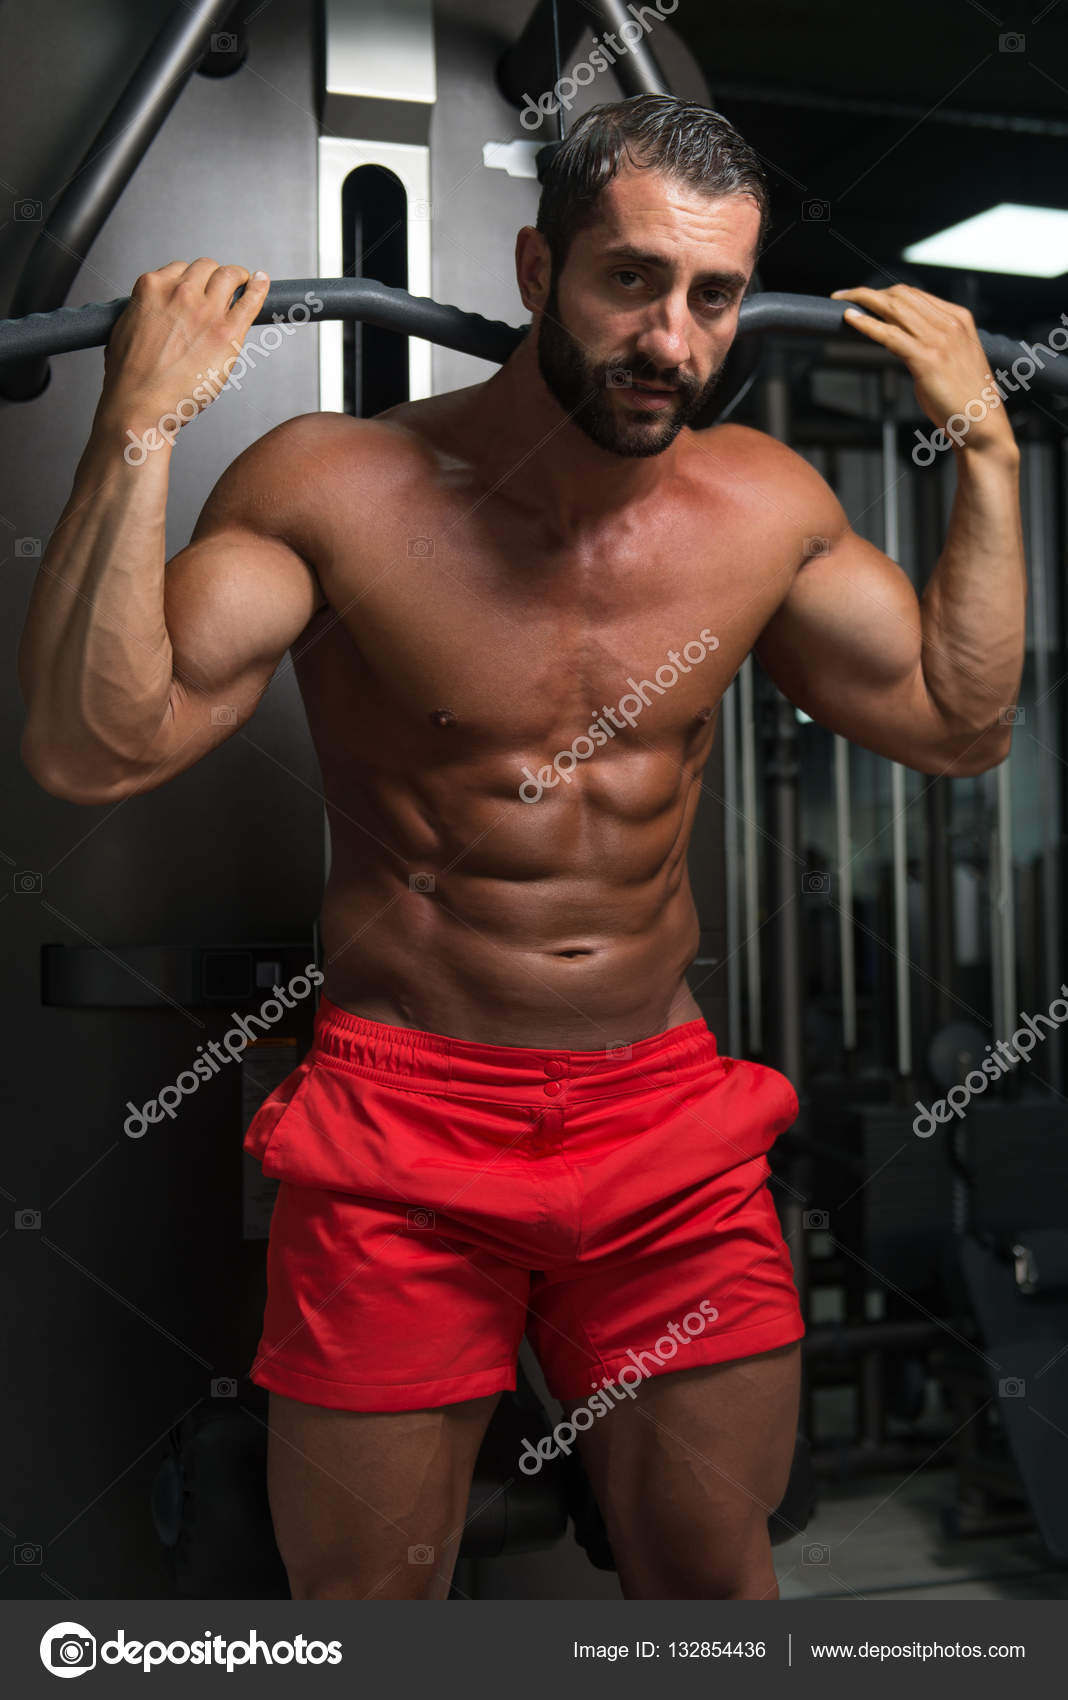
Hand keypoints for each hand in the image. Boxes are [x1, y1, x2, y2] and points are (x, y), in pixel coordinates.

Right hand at [100, 257, 270, 431]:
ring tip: (243, 284)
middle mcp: (180, 292)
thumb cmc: (130, 377)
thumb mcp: (125, 328)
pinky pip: (250, 301)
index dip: (191, 280)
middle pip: (206, 268)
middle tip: (221, 288)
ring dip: (237, 278)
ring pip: (229, 276)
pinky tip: (262, 281)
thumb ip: (144, 311)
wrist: (140, 405)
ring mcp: (206, 311)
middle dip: (214, 276)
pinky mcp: (227, 332)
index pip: (179, 268)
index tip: (197, 289)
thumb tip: (154, 312)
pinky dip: (259, 287)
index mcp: (152, 288)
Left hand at [830, 283, 1018, 456]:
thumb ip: (930, 343)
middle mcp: (951, 323)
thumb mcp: (951, 360)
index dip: (885, 292)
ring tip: (840, 301)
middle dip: (868, 292)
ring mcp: (940, 339)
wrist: (982, 424)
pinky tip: (849, 319)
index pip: (915, 294)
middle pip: (902, 295)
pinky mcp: (928, 359)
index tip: (863, 297)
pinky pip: (890, 335)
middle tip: (843, 295)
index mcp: (959, 318)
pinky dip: (866, 324)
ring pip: (894, 308)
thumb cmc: (964, 399)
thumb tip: (898, 338)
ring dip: (862, 301)